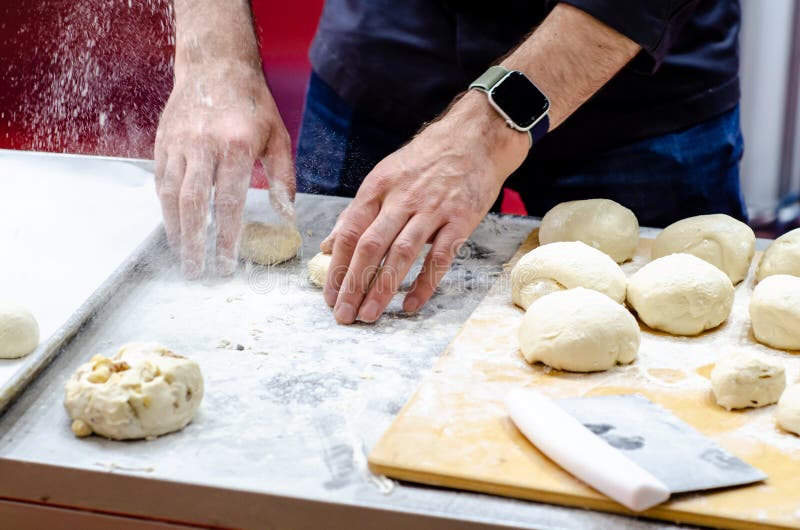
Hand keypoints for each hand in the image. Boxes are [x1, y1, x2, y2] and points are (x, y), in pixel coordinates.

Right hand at [154, 61, 294, 277]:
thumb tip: (287, 216)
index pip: (229, 201)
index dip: (226, 236)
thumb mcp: (277, 137)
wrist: (215, 66)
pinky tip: (174, 229)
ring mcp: (179, 144)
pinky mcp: (163, 142)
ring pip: (172, 195)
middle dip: (195, 243)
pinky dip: (165, 209)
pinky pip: (161, 182)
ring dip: (176, 231)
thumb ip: (282, 178)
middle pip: (195, 204)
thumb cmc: (252, 105)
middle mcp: (203, 145)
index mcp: (235, 146)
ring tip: (183, 257)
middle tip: (198, 271)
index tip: (227, 262)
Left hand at [321, 91, 529, 323]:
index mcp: (378, 187)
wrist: (475, 138)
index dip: (337, 266)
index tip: (330, 295)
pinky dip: (424, 284)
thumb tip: (327, 245)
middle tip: (343, 315)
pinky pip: (439, 258)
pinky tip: (409, 305)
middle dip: (353, 284)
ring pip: (401, 254)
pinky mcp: (460, 220)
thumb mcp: (385, 176)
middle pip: (370, 246)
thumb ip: (357, 212)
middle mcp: (402, 198)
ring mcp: (432, 209)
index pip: (350, 231)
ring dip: (382, 288)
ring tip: (369, 314)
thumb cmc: (426, 160)